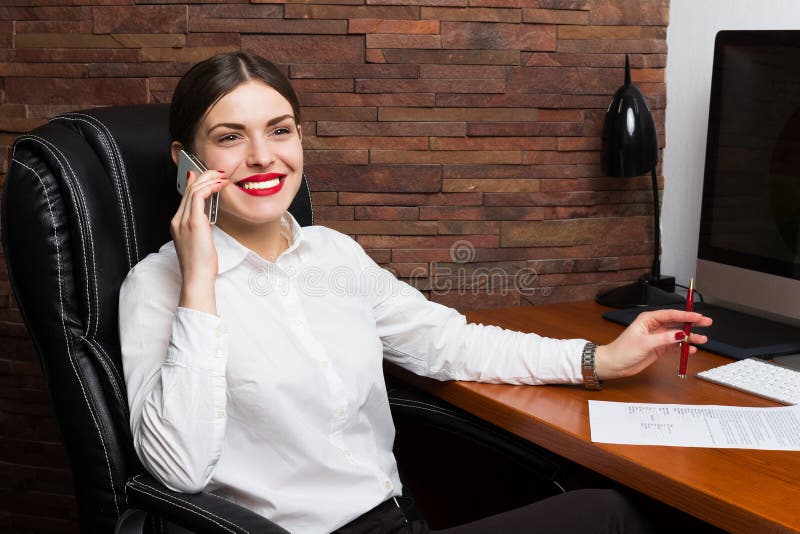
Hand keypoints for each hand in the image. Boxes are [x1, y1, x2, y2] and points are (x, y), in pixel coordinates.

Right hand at [170, 169, 228, 313]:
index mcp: (177, 224)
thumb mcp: (201, 241)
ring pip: (193, 189)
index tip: (209, 176)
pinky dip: (210, 187)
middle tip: (218, 172)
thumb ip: (202, 225)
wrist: (197, 277)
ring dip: (208, 179)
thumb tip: (208, 213)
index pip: (185, 196)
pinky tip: (220, 185)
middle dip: (204, 176)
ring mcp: (183, 221)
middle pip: (188, 189)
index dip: (197, 183)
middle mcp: (177, 220)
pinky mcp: (193, 223)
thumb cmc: (201, 264)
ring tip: (222, 176)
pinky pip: (198, 196)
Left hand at [594, 309, 712, 379]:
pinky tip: (692, 349)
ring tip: (703, 339)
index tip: (698, 317)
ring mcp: (657, 337)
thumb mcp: (645, 342)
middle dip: (691, 322)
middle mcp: (654, 326)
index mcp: (648, 319)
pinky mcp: (659, 348)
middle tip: (706, 322)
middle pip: (677, 322)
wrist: (615, 364)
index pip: (671, 314)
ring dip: (690, 337)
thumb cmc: (623, 350)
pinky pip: (675, 345)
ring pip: (678, 334)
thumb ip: (664, 338)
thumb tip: (680, 333)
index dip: (686, 315)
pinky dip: (683, 347)